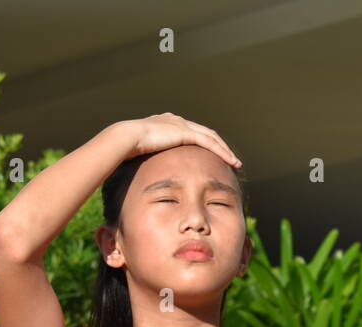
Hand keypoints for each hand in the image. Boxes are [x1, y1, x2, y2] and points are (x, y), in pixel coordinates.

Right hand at [113, 113, 240, 168]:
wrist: (125, 138)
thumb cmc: (127, 148)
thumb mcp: (140, 151)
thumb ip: (147, 157)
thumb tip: (142, 170)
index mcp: (167, 123)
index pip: (191, 133)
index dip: (204, 145)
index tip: (211, 157)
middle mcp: (176, 120)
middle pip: (205, 133)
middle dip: (220, 147)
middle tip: (230, 160)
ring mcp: (182, 125)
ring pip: (211, 137)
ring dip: (225, 151)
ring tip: (235, 163)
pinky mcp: (185, 132)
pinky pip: (210, 142)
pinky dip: (222, 152)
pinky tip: (231, 162)